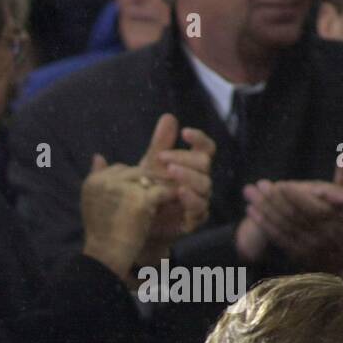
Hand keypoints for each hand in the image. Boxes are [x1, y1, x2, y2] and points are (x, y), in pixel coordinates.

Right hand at [81, 155, 175, 281]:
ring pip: (151, 178)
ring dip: (160, 187)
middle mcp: (106, 180)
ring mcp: (123, 188)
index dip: (132, 183)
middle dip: (148, 183)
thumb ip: (99, 176)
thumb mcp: (94, 201)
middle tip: (158, 196)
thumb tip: (98, 155)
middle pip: (137, 172)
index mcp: (94, 180)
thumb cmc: (101, 233)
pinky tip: (173, 204)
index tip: (137, 198)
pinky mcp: (141, 199)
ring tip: (167, 199)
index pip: (120, 169)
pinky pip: (163, 190)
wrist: (105, 256)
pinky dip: (169, 196)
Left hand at [135, 113, 214, 259]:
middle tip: (161, 157)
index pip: (205, 148)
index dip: (199, 138)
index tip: (184, 132)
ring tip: (169, 172)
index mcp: (191, 166)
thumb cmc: (147, 192)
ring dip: (187, 176)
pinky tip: (179, 192)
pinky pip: (200, 208)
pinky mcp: (194, 219)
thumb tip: (168, 117)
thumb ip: (159, 145)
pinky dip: (191, 199)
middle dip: (184, 158)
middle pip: (204, 163)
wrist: (137, 225)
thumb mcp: (149, 167)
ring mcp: (199, 200)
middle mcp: (199, 181)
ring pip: (204, 184)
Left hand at [240, 143, 342, 274]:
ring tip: (249, 193)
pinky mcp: (296, 254)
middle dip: (274, 199)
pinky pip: (277, 236)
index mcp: (337, 216)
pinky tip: (251, 210)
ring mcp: (309, 245)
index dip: (297, 197)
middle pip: (294, 215)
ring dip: (264, 208)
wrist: (341, 256)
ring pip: (283, 225)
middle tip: (258, 185)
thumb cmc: (341, 218)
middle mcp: (324, 233)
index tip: (281, 185)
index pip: (314, 207)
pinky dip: (263, 223)